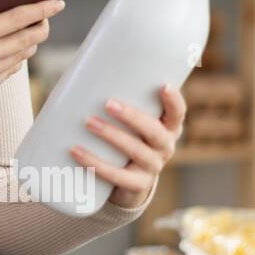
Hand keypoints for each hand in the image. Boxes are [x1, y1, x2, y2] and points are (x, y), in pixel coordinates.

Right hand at [0, 0, 63, 112]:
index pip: (17, 19)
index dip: (41, 9)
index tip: (56, 2)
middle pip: (29, 38)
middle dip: (43, 24)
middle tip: (47, 14)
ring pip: (24, 54)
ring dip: (31, 39)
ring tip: (30, 28)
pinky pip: (12, 68)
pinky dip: (18, 55)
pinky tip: (14, 46)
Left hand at [71, 84, 185, 208]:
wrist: (125, 182)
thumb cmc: (123, 137)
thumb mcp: (127, 121)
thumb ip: (117, 99)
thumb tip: (82, 69)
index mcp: (166, 128)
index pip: (177, 114)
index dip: (174, 102)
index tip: (163, 86)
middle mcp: (164, 147)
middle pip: (154, 131)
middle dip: (132, 116)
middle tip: (108, 103)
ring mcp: (152, 168)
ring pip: (136, 151)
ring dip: (112, 136)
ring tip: (89, 123)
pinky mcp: (136, 185)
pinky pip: (118, 176)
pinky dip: (96, 163)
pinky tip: (76, 152)